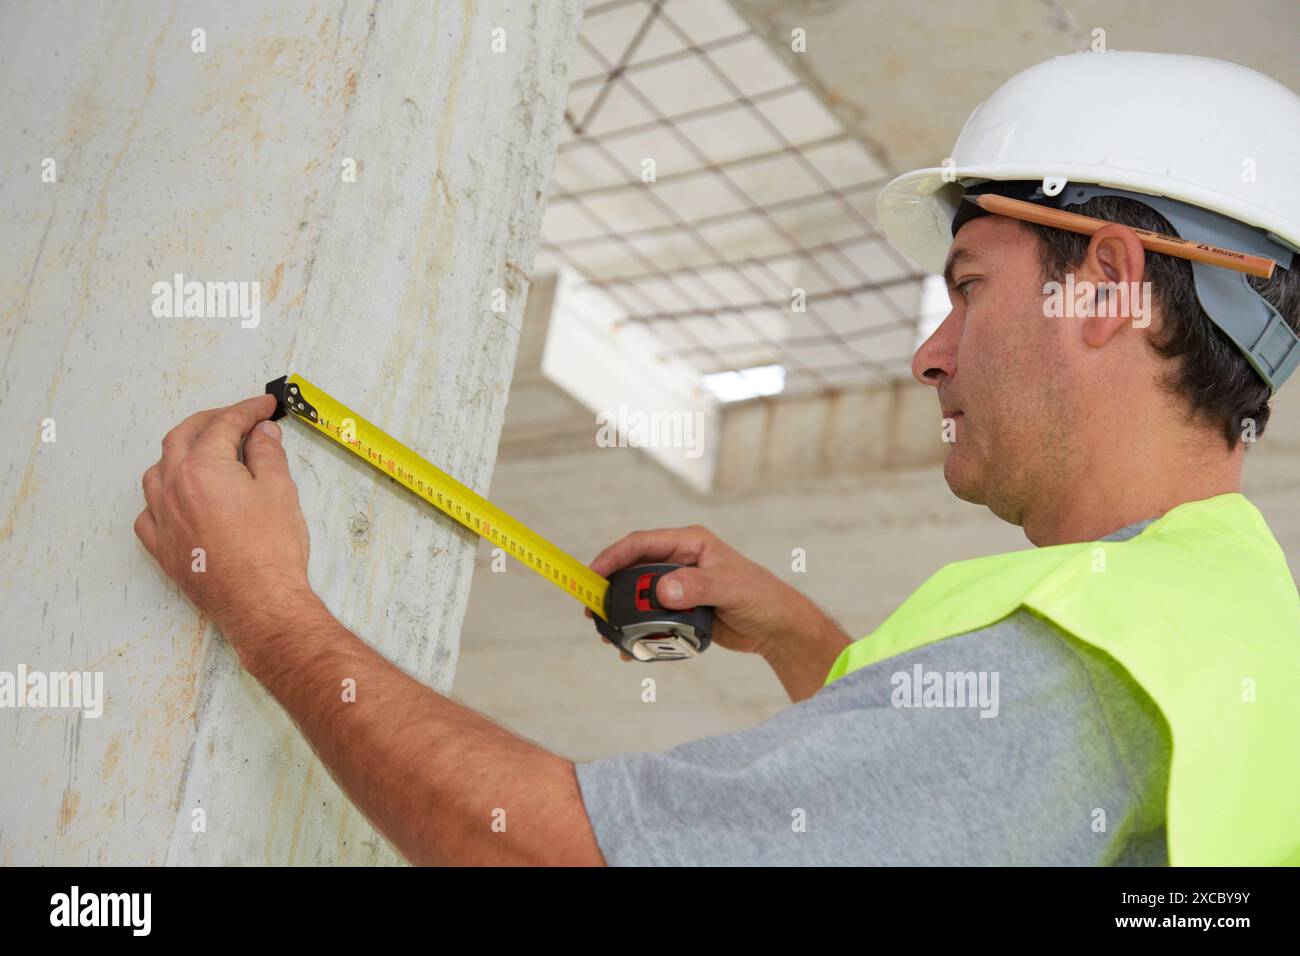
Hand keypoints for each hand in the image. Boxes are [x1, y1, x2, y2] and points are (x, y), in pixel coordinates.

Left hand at [134, 393, 317, 660]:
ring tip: (205, 453)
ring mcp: (162, 518)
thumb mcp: (280, 491)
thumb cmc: (270, 551)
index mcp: (203, 467)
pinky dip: (162, 496)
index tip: (263, 408)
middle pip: (182, 438)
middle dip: (209, 422)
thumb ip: (267, 454)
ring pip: (158, 471)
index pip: (223, 425)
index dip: (246, 411)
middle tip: (236, 419)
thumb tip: (261, 434)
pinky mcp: (161, 546)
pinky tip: (179, 498)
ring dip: (180, 454)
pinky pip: (149, 511)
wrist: (259, 602)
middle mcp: (173, 487)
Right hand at [586, 525, 849, 698]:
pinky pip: (651, 617)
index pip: (642, 543)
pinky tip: (632, 650)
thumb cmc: (761, 597)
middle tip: (594, 613)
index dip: (614, 556)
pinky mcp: (680, 609)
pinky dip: (639, 632)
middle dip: (612, 591)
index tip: (594, 575)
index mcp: (690, 543)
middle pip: (634, 571)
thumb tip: (662, 589)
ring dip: (623, 615)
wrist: (777, 627)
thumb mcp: (730, 588)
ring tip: (609, 635)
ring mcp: (679, 586)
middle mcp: (680, 561)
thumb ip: (697, 586)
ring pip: (639, 597)